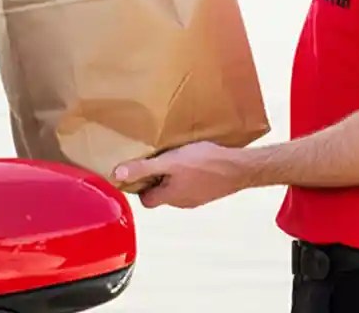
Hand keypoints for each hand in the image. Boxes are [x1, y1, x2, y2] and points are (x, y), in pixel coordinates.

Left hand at [113, 141, 243, 209]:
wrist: (240, 168)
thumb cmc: (206, 163)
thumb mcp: (170, 161)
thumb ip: (144, 168)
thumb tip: (117, 174)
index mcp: (169, 197)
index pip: (145, 200)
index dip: (138, 185)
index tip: (139, 168)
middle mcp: (182, 202)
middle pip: (159, 194)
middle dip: (155, 179)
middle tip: (156, 159)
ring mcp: (197, 198)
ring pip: (175, 189)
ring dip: (171, 176)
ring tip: (175, 157)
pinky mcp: (208, 191)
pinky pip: (190, 185)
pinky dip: (187, 175)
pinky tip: (193, 161)